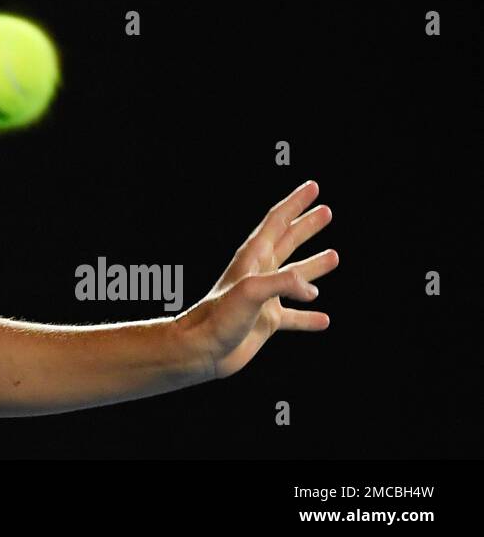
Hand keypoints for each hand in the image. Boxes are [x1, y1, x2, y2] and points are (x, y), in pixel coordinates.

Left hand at [176, 180, 338, 380]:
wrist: (200, 349)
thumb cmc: (218, 318)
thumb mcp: (251, 291)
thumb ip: (284, 282)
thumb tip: (313, 290)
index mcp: (253, 258)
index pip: (277, 221)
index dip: (295, 203)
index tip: (313, 187)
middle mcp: (259, 274)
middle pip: (288, 242)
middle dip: (307, 226)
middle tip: (327, 211)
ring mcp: (264, 298)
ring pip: (295, 277)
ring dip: (314, 266)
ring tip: (334, 256)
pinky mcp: (266, 323)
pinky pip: (294, 319)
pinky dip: (309, 318)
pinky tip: (324, 320)